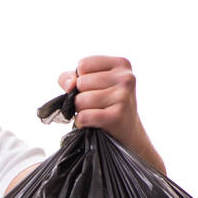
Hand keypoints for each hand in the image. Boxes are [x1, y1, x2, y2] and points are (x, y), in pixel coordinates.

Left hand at [58, 55, 165, 174]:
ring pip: (80, 100)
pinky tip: (94, 123)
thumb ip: (70, 77)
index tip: (94, 88)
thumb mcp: (91, 83)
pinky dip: (82, 122)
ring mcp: (124, 96)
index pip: (83, 65)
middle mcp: (126, 78)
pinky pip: (84, 116)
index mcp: (121, 64)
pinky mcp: (117, 116)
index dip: (80, 79)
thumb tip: (70, 84)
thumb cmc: (105, 104)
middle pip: (80, 83)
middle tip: (97, 105)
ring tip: (96, 113)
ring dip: (82, 110)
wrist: (128, 133)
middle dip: (81, 96)